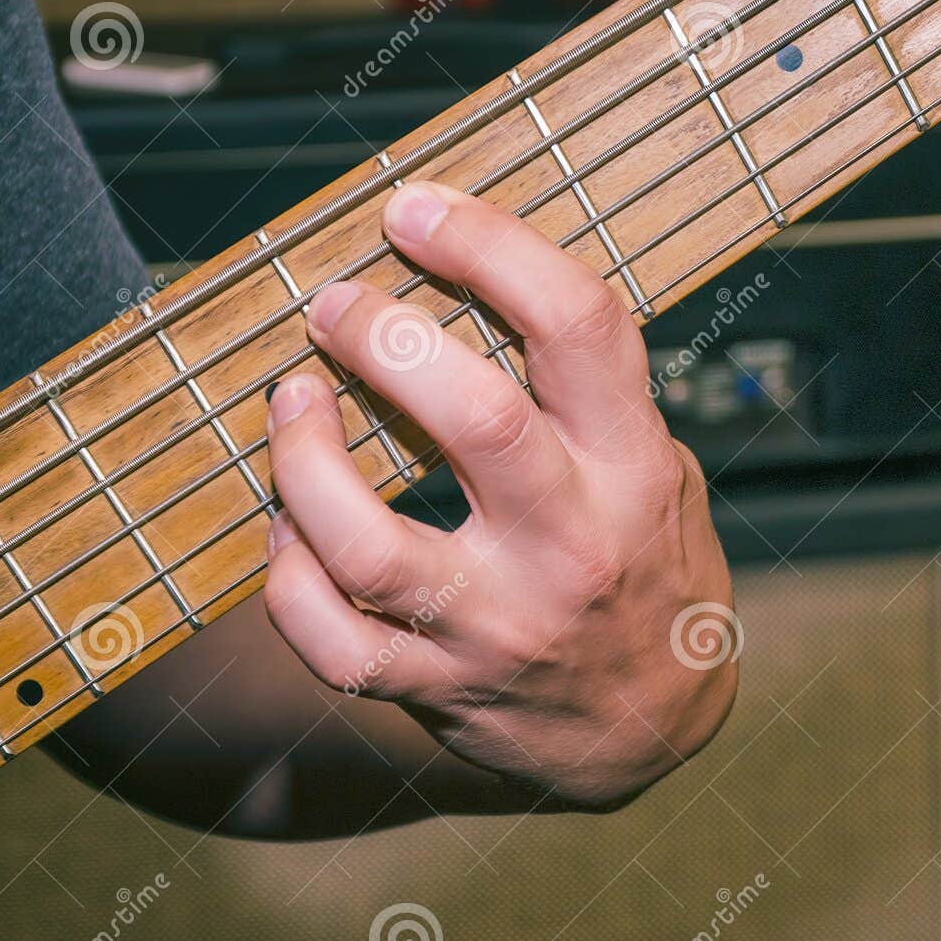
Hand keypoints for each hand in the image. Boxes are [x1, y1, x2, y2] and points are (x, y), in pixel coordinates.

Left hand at [262, 180, 738, 810]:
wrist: (653, 731)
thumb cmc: (644, 568)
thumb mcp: (657, 469)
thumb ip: (585, 397)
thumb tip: (465, 282)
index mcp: (631, 467)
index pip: (575, 327)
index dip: (489, 247)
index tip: (416, 209)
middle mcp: (568, 544)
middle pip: (474, 419)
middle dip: (383, 339)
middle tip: (334, 304)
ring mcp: (496, 626)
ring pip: (370, 547)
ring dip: (304, 461)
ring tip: (290, 399)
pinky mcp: (438, 688)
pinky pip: (333, 644)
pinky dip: (287, 578)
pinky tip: (283, 526)